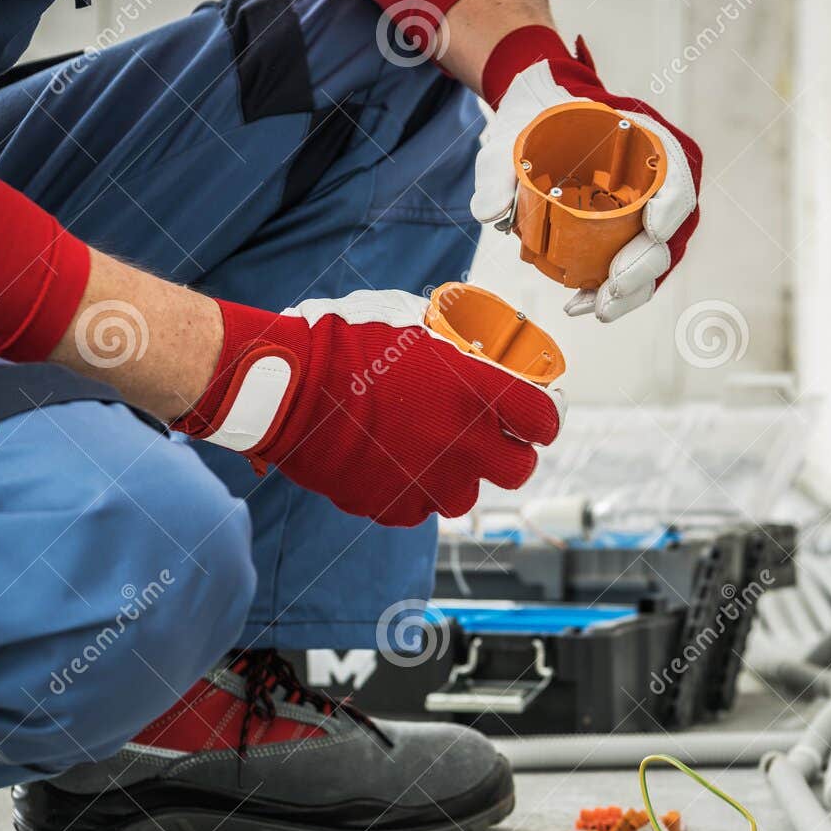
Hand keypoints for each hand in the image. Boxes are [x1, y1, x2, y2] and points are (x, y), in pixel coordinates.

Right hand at [180, 290, 561, 526]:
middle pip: (519, 468)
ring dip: (457, 475)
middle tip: (490, 439)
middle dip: (509, 454)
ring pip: (467, 494)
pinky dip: (412, 490)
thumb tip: (471, 346)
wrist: (287, 388)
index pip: (543, 420)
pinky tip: (391, 463)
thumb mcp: (410, 324)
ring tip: (429, 451)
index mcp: (477, 392)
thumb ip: (452, 344)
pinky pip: (420, 507)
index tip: (535, 417)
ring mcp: (432, 481)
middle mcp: (464, 444)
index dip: (542, 419)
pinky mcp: (397, 507)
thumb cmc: (344, 345)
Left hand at [472, 31, 701, 321]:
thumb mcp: (510, 137)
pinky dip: (609, 294)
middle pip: (668, 230)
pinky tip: (581, 305)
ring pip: (651, 261)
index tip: (653, 229)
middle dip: (644, 265)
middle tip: (613, 287)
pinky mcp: (622, 242)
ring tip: (599, 308)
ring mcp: (640, 216)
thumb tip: (491, 213)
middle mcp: (651, 183)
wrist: (536, 132)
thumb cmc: (535, 126)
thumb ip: (497, 169)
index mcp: (642, 143)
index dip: (672, 204)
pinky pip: (626, 273)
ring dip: (630, 291)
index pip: (674, 174)